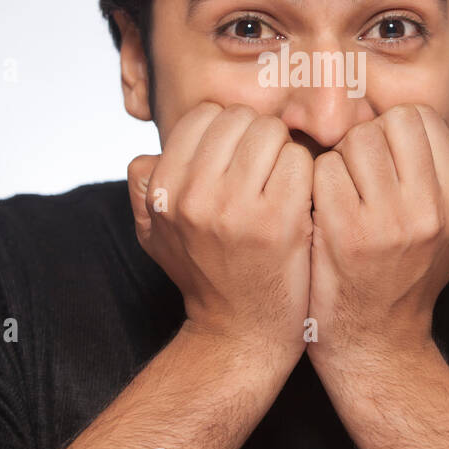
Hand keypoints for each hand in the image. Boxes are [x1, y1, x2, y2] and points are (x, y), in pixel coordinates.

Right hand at [128, 101, 313, 365]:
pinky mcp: (280, 221)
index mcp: (163, 191)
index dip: (226, 132)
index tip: (236, 161)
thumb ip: (143, 188)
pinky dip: (305, 174)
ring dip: (283, 152)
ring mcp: (237, 208)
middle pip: (240, 118)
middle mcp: (194, 196)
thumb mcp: (153, 232)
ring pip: (272, 132)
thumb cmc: (203, 272)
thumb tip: (152, 155)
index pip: (204, 115)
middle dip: (257, 138)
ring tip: (280, 184)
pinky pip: (299, 160)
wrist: (240, 333)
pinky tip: (298, 200)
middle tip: (263, 173)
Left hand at [308, 103, 448, 366]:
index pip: (421, 118)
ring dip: (338, 160)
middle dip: (364, 141)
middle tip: (356, 175)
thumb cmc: (410, 283)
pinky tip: (320, 210)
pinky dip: (315, 183)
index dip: (394, 130)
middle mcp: (428, 209)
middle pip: (386, 123)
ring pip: (353, 142)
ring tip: (338, 192)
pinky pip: (324, 171)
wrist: (374, 344)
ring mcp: (387, 221)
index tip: (383, 159)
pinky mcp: (345, 234)